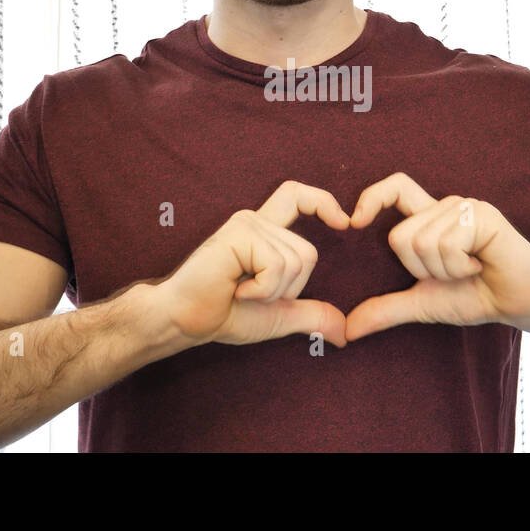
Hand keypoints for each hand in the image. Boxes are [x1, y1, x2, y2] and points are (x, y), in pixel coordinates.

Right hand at [153, 180, 350, 347]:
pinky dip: (261, 290)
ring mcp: (247, 224)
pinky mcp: (238, 234)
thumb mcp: (278, 316)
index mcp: (265, 232)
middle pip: (308, 252)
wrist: (184, 321)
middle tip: (252, 294)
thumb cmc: (223, 313)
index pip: (297, 197)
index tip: (345, 222)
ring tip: (239, 291)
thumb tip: (345, 333)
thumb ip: (311, 316)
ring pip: (295, 261)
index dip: (324, 201)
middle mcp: (256, 221)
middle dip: (289, 288)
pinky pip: (276, 265)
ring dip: (272, 292)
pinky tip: (235, 290)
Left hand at [344, 172, 529, 340]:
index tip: (353, 222)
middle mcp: (445, 206)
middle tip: (453, 272)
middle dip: (422, 269)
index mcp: (429, 219)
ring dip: (445, 270)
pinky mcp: (482, 215)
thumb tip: (348, 329)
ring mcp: (464, 208)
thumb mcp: (422, 303)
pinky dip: (461, 266)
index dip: (371, 197)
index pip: (395, 188)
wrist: (519, 304)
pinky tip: (482, 265)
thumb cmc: (475, 296)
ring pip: (423, 242)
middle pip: (400, 236)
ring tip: (471, 269)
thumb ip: (386, 309)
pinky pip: (448, 244)